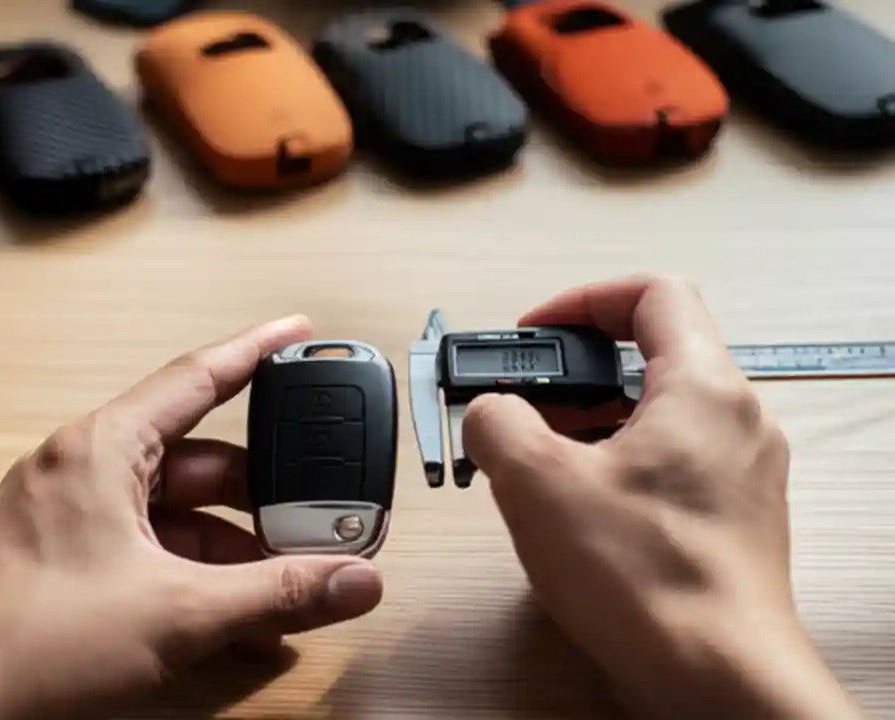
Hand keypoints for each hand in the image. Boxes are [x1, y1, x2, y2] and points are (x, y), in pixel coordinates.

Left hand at [0, 317, 383, 719]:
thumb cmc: (29, 640)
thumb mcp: (178, 612)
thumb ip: (277, 594)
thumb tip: (354, 580)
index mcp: (102, 449)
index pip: (196, 377)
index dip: (256, 352)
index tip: (297, 332)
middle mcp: (82, 472)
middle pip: (196, 462)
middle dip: (261, 496)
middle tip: (319, 518)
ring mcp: (65, 518)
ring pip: (170, 513)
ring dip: (229, 546)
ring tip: (284, 584)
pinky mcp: (59, 563)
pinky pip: (142, 548)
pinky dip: (190, 573)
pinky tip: (231, 616)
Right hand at [463, 276, 860, 718]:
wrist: (714, 679)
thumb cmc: (651, 583)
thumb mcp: (537, 483)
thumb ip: (496, 422)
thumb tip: (488, 412)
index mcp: (703, 387)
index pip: (654, 293)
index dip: (583, 300)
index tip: (536, 333)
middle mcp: (736, 420)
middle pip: (654, 354)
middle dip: (574, 373)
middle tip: (524, 401)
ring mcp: (740, 473)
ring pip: (660, 413)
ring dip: (591, 421)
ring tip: (537, 458)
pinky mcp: (731, 519)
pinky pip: (671, 464)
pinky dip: (617, 464)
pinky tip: (574, 506)